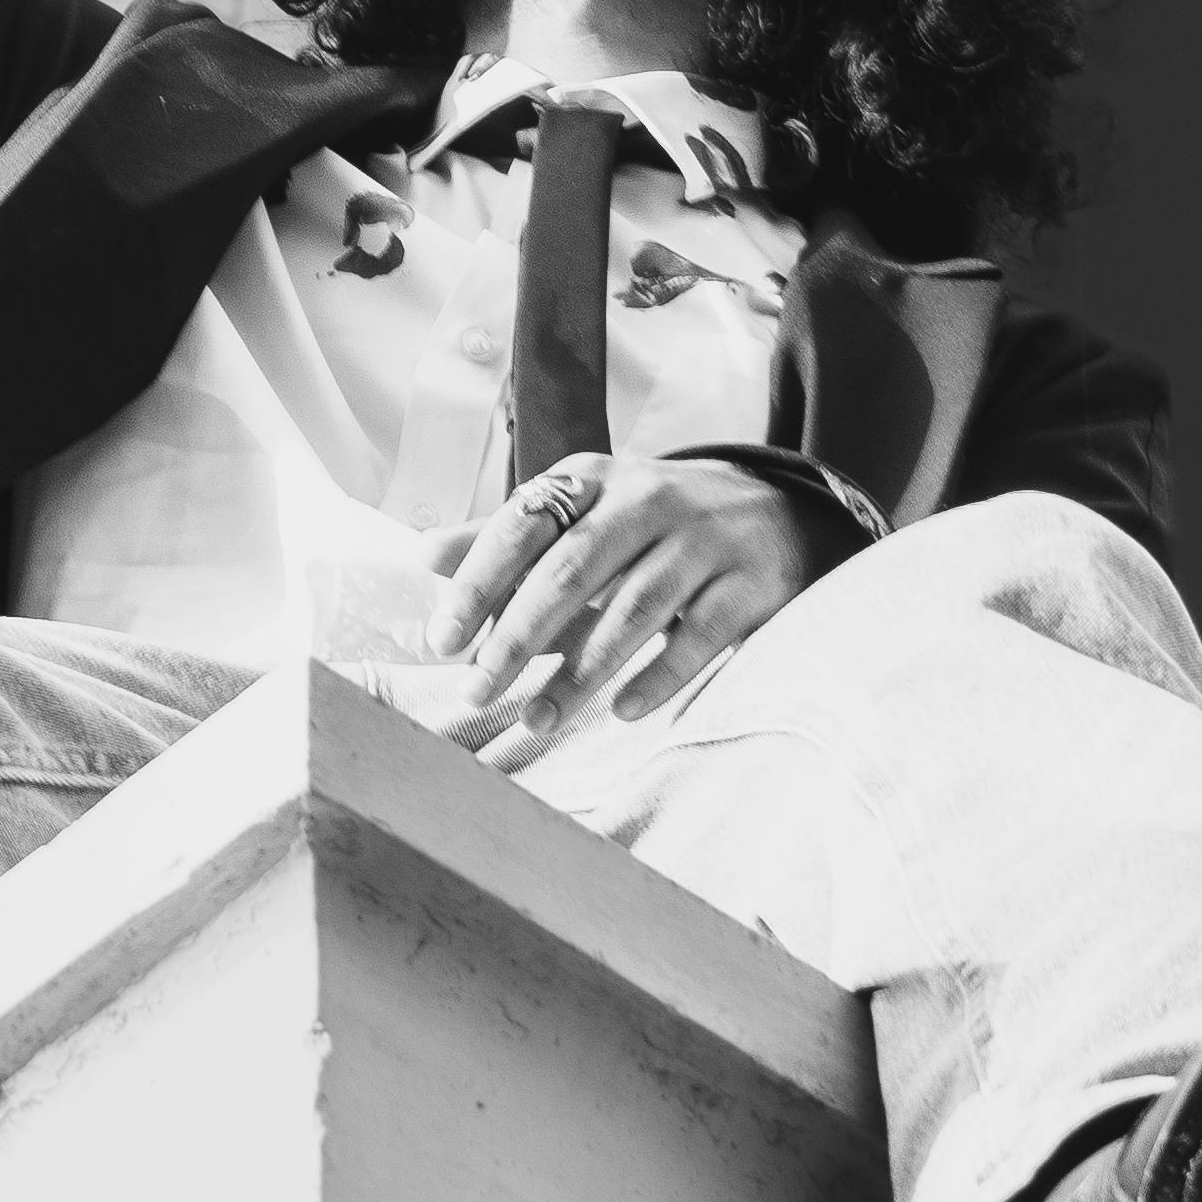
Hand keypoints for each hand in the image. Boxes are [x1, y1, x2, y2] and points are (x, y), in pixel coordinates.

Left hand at [436, 452, 832, 770]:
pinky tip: (624, 712)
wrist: (777, 513)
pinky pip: (698, 636)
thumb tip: (424, 555)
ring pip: (632, 609)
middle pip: (572, 571)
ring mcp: (703, 540)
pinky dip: (660, 677)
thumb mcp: (584, 514)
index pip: (524, 524)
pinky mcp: (749, 583)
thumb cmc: (654, 524)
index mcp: (594, 481)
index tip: (440, 640)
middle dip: (517, 636)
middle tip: (477, 691)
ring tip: (537, 720)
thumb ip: (507, 537)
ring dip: (580, 672)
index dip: (477, 582)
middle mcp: (647, 501)